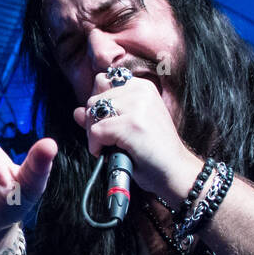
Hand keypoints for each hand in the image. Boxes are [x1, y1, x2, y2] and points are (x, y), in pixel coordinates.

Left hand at [72, 69, 197, 199]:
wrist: (176, 172)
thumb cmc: (154, 154)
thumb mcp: (128, 129)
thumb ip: (103, 117)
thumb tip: (77, 111)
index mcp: (142, 87)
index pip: (102, 82)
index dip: (98, 106)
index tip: (105, 124)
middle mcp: (140, 91)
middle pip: (94, 98)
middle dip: (92, 121)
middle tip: (104, 140)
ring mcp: (137, 106)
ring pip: (92, 113)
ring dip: (92, 134)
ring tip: (107, 147)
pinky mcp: (132, 124)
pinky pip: (96, 131)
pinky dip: (95, 146)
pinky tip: (106, 153)